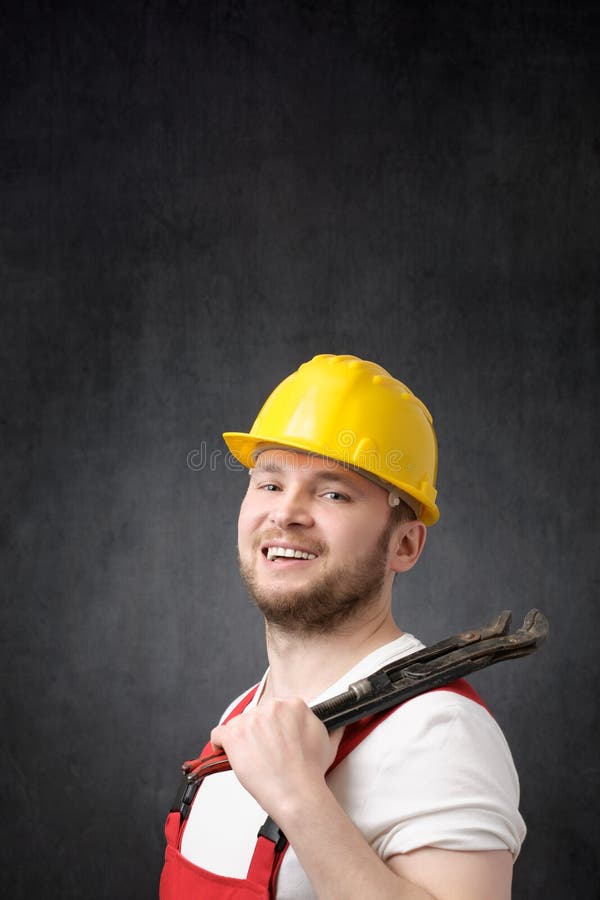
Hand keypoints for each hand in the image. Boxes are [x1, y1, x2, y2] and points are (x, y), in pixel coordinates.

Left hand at [210, 697, 342, 822]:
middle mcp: (271, 707)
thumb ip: (327, 725)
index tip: (276, 740)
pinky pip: (218, 733)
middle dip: (259, 732)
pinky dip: (220, 744)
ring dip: (243, 739)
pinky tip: (226, 753)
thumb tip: (337, 721)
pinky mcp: (234, 735)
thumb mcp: (328, 740)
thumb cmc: (311, 771)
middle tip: (266, 753)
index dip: (276, 726)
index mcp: (293, 704)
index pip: (276, 709)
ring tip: (253, 758)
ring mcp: (251, 720)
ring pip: (239, 724)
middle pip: (257, 715)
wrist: (297, 793)